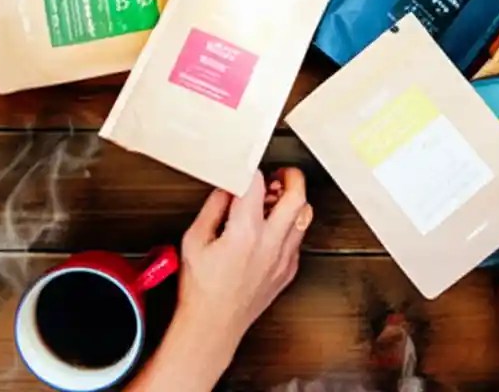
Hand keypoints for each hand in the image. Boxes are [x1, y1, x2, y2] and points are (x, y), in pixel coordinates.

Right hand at [175, 169, 312, 361]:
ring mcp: (284, 259)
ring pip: (305, 217)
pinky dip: (289, 227)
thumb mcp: (194, 241)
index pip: (256, 184)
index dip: (249, 171)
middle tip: (278, 175)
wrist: (213, 327)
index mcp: (245, 234)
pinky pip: (298, 239)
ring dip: (292, 202)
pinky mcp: (288, 271)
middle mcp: (271, 245)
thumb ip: (213, 208)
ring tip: (274, 201)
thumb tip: (225, 188)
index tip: (242, 170)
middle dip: (290, 177)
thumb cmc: (201, 290)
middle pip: (298, 196)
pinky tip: (270, 229)